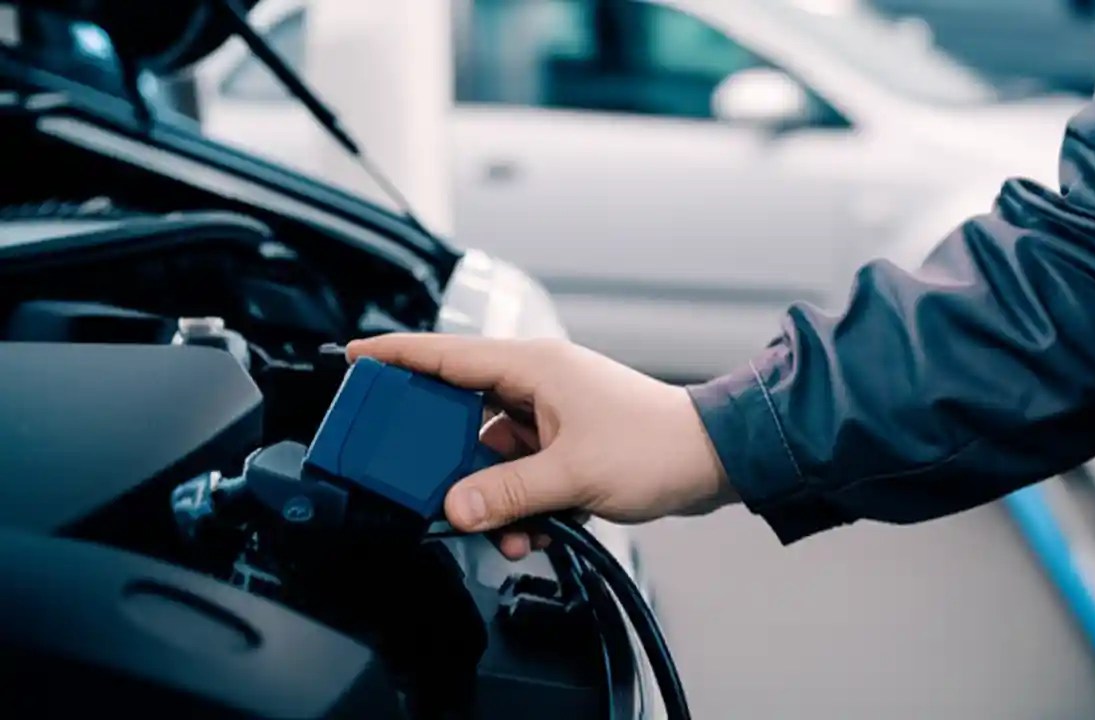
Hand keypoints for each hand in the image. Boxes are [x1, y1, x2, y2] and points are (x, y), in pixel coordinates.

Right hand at [346, 334, 736, 559]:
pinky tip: (535, 532)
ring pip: (492, 456)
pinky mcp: (567, 446)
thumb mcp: (573, 474)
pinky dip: (522, 504)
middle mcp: (537, 386)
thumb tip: (457, 508)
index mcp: (532, 368)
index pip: (446, 355)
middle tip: (429, 493)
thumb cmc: (657, 445)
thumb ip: (509, 493)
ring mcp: (552, 417)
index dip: (396, 358)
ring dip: (494, 498)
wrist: (714, 461)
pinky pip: (522, 474)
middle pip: (461, 417)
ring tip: (509, 533)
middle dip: (449, 466)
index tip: (354, 363)